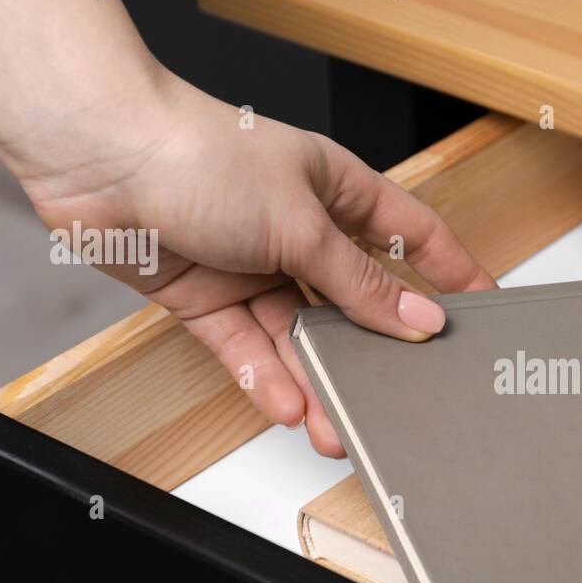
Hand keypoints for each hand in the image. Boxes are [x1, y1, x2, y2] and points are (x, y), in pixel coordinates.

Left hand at [11, 70, 495, 456]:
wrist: (97, 156)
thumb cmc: (199, 154)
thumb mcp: (301, 224)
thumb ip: (359, 283)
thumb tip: (417, 320)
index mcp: (337, 190)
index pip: (412, 235)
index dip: (451, 271)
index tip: (484, 310)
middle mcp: (299, 230)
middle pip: (352, 303)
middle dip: (372, 353)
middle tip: (399, 397)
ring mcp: (252, 265)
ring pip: (298, 338)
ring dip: (315, 382)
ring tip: (336, 428)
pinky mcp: (206, 297)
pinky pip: (247, 349)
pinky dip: (265, 378)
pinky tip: (287, 407)